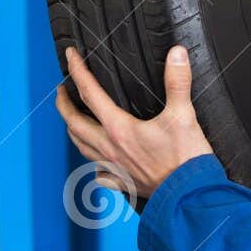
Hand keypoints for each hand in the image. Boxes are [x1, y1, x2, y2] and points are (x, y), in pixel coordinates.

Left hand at [55, 45, 214, 198]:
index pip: (90, 94)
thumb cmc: (185, 160)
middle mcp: (110, 148)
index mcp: (120, 129)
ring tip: (71, 120)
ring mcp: (114, 167)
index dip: (78, 71)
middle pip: (74, 123)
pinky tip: (97, 166)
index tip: (71, 56)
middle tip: (61, 91)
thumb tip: (177, 54)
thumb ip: (178, 82)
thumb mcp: (184, 115)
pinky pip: (101, 177)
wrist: (189, 196)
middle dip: (63, 104)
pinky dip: (95, 168)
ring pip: (82, 147)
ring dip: (72, 131)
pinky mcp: (124, 183)